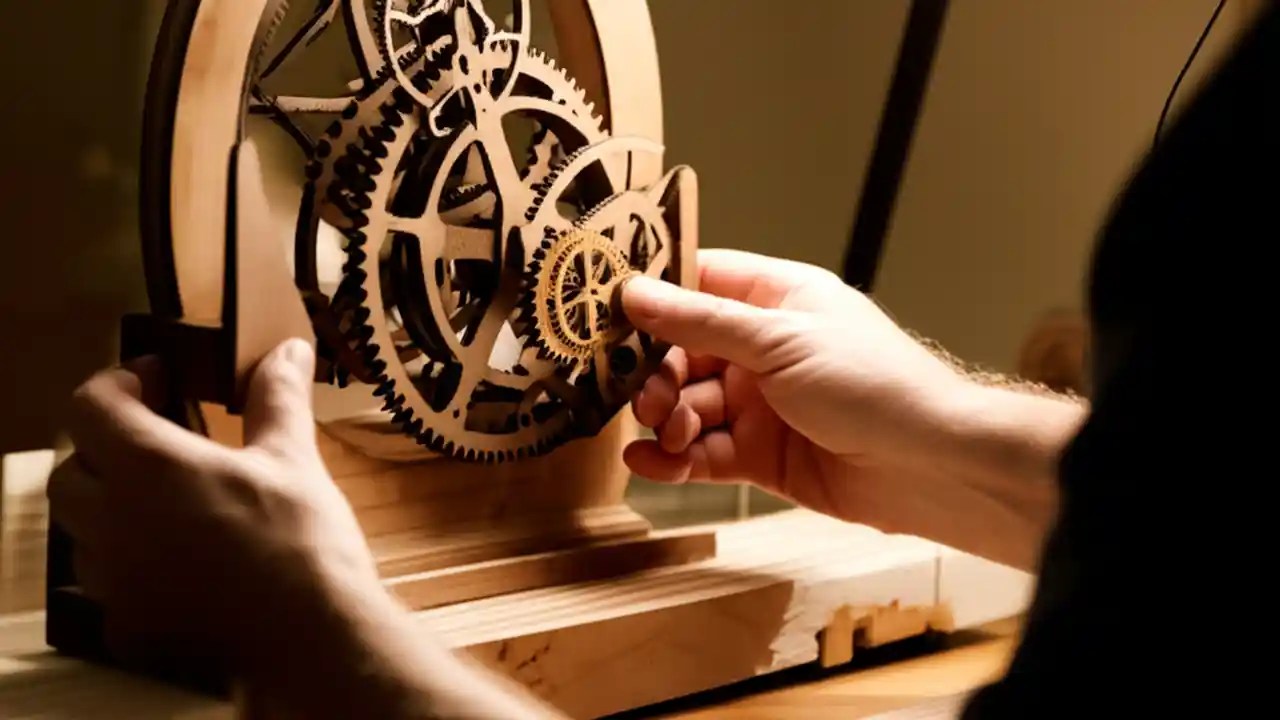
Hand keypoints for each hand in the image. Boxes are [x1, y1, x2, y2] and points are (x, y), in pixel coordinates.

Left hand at [49, 338, 381, 671]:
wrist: (313, 634)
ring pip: (83, 531)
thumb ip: (277, 398)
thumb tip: (287, 352)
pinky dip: (132, 565)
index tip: (156, 380)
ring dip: (112, 509)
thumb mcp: (293, 457)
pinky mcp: (129, 623)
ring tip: (170, 504)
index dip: (120, 383)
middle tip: (159, 442)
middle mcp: (114, 521)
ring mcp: (116, 579)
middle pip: (71, 471)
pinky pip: (109, 585)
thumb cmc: (301, 540)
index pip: (90, 404)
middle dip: (105, 450)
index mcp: (148, 467)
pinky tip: (182, 563)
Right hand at [620, 250, 1074, 566]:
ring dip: (666, 417)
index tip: (607, 312)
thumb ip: (703, 321)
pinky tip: (650, 461)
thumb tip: (635, 292)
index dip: (655, 295)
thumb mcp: (780, 340)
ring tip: (663, 429)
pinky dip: (673, 458)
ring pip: (689, 405)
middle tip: (643, 394)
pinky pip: (702, 453)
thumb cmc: (873, 384)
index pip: (701, 283)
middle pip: (684, 350)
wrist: (929, 467)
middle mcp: (766, 349)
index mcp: (778, 300)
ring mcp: (762, 404)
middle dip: (657, 371)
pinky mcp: (761, 456)